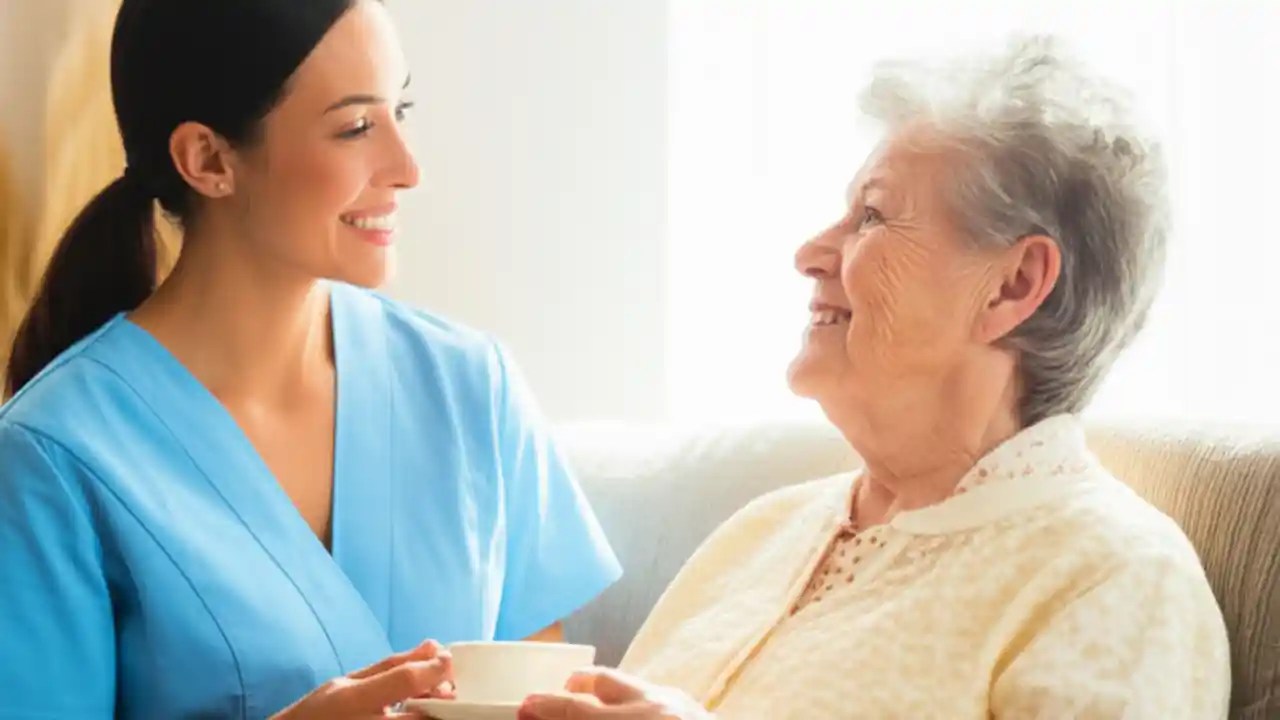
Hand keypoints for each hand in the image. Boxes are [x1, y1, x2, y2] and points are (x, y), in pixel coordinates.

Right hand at [271, 640, 454, 718]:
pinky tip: (418, 713)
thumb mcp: (346, 683)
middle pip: (426, 712)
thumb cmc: (318, 715)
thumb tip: (432, 646)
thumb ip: (391, 665)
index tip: (446, 659)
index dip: (435, 667)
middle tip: (446, 687)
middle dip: (444, 695)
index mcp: (355, 701)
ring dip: (437, 712)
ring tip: (430, 701)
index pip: (407, 680)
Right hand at [517, 668, 711, 719]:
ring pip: (629, 685)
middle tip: (554, 702)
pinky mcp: (694, 708)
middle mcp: (657, 708)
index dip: (546, 707)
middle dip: (573, 688)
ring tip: (590, 711)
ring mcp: (679, 703)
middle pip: (601, 680)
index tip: (527, 708)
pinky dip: (633, 705)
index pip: (577, 709)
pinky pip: (654, 696)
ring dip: (604, 696)